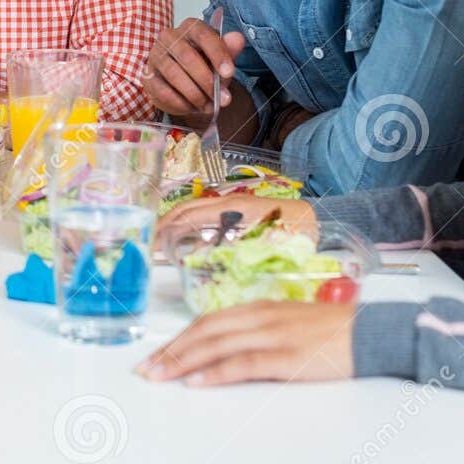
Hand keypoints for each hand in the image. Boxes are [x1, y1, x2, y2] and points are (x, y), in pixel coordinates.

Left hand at [136, 301, 355, 386]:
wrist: (374, 331)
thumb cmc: (334, 331)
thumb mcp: (290, 321)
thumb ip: (259, 329)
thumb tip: (227, 346)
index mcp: (260, 307)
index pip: (207, 321)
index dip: (178, 338)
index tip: (155, 355)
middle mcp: (261, 317)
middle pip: (204, 332)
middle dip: (171, 351)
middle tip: (145, 369)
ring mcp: (274, 336)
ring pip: (217, 345)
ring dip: (184, 361)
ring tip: (160, 375)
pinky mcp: (288, 358)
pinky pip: (245, 363)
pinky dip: (217, 372)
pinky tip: (198, 382)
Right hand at [145, 17, 243, 116]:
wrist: (183, 86)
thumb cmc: (204, 68)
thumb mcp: (220, 60)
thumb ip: (229, 50)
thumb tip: (238, 39)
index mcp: (191, 27)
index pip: (204, 36)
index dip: (218, 54)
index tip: (229, 74)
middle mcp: (169, 37)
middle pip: (187, 56)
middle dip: (206, 80)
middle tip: (220, 98)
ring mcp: (155, 56)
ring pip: (174, 74)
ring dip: (194, 94)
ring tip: (207, 105)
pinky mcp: (147, 76)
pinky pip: (162, 90)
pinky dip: (180, 102)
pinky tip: (191, 107)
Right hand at [155, 193, 317, 258]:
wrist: (314, 219)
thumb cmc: (297, 230)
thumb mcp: (269, 242)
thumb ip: (242, 250)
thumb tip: (215, 262)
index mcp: (233, 207)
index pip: (191, 213)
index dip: (169, 226)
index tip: (154, 242)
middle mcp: (229, 202)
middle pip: (187, 207)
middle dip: (165, 222)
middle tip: (149, 242)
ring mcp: (232, 204)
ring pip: (194, 209)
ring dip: (175, 221)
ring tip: (161, 240)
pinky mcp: (236, 210)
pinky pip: (205, 213)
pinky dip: (188, 222)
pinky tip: (184, 237)